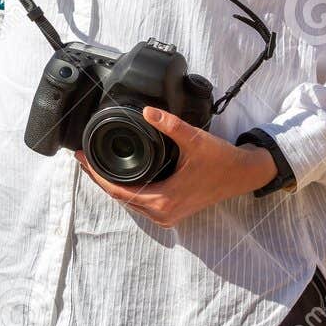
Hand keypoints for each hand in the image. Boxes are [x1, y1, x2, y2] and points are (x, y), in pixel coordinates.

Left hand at [75, 105, 278, 227]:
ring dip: (111, 184)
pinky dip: (126, 189)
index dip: (96, 174)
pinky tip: (118, 174)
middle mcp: (162, 213)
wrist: (243, 175)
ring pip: (129, 201)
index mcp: (164, 200)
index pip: (118, 191)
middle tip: (83, 157)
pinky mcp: (171, 211)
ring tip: (94, 164)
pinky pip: (140, 202)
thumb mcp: (194, 139)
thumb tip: (147, 110)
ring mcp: (167, 215)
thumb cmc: (220, 160)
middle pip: (119, 197)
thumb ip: (169, 125)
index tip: (82, 158)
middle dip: (99, 178)